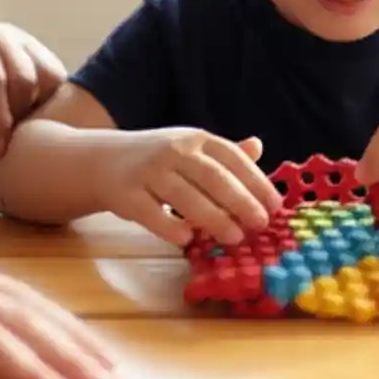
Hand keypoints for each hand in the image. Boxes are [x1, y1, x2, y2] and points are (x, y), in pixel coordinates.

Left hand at [0, 20, 66, 155]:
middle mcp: (2, 34)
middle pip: (24, 78)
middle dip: (20, 115)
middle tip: (10, 140)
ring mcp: (25, 39)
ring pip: (50, 75)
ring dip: (40, 106)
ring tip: (21, 125)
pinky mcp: (39, 48)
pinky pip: (57, 75)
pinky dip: (50, 99)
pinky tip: (32, 114)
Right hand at [97, 131, 283, 246]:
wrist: (102, 159)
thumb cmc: (159, 159)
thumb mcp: (192, 149)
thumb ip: (225, 154)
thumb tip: (259, 147)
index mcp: (196, 139)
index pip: (232, 157)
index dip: (256, 181)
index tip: (275, 205)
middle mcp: (173, 151)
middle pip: (212, 177)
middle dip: (240, 202)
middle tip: (261, 224)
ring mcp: (148, 171)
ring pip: (185, 196)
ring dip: (213, 218)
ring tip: (235, 237)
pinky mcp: (126, 194)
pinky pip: (151, 213)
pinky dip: (170, 227)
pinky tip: (188, 240)